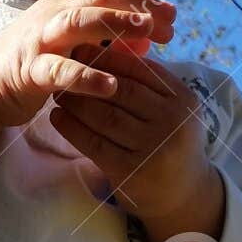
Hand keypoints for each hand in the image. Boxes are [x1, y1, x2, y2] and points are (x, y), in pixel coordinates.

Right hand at [0, 0, 175, 128]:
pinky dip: (86, 77)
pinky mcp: (31, 69)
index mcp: (66, 6)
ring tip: (144, 34)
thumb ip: (108, 42)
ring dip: (114, 26)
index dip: (142, 2)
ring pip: (79, 23)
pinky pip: (61, 70)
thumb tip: (148, 41)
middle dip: (135, 9)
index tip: (173, 14)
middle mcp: (54, 15)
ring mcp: (41, 40)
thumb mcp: (75, 48)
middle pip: (99, 2)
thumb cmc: (35, 64)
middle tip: (167, 22)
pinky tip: (111, 86)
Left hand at [48, 40, 211, 219]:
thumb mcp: (173, 110)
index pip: (141, 70)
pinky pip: (94, 144)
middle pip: (121, 90)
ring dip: (76, 101)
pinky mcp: (131, 172)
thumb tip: (109, 45)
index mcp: (183, 100)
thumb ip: (149, 84)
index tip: (82, 46)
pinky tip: (57, 117)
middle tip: (63, 64)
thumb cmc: (170, 143)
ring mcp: (153, 149)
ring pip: (105, 116)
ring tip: (57, 90)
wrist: (184, 195)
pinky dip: (72, 128)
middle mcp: (172, 123)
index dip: (109, 57)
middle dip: (88, 76)